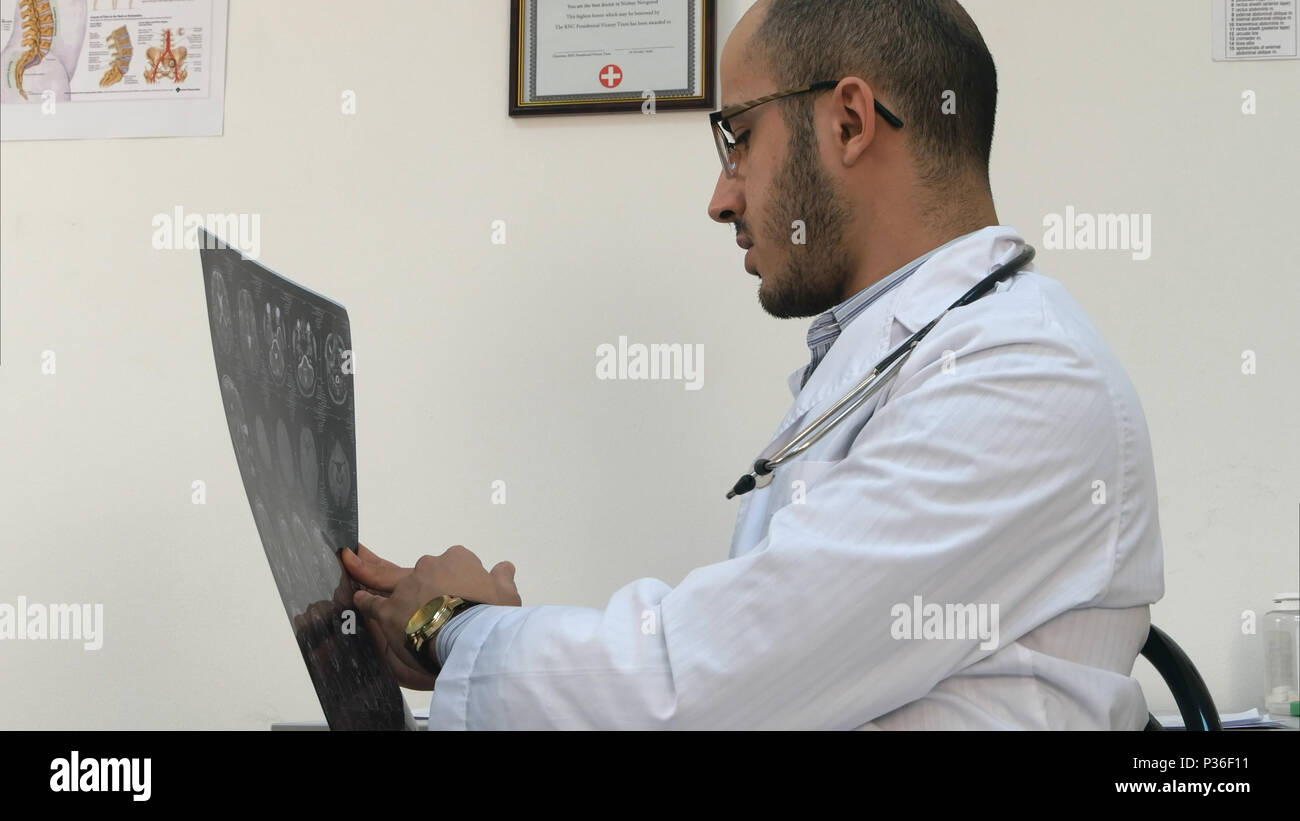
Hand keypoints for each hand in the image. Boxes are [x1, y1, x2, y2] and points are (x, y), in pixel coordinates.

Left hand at [343, 544, 520, 689]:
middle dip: (399, 563)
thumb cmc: (491, 614)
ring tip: (350, 562)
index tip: (457, 589)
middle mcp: (429, 567)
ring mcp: (407, 587)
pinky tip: (358, 598)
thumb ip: (502, 578)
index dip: (453, 576)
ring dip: (368, 571)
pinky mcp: (390, 610)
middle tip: (367, 551)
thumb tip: (506, 567)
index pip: (453, 562)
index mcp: (458, 560)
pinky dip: (365, 600)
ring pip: (385, 578)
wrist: (470, 633)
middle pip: (415, 566)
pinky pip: (373, 603)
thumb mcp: (507, 594)